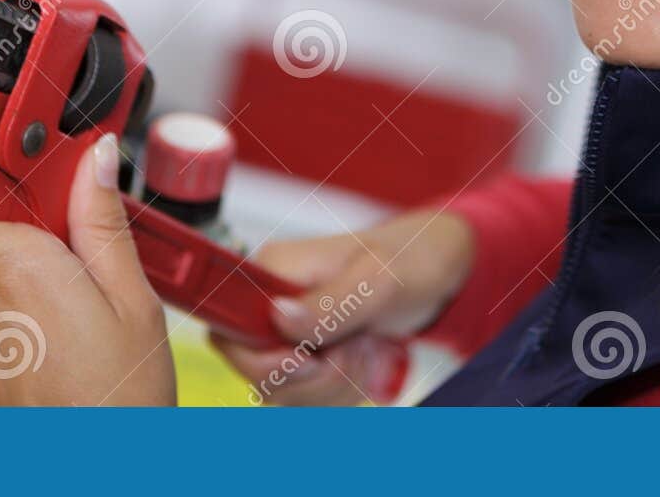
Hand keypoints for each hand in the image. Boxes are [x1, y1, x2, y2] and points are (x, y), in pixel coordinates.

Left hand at [0, 134, 176, 405]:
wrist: (92, 475)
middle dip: (10, 211)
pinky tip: (49, 326)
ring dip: (8, 260)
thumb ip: (101, 220)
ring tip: (67, 286)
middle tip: (66, 221)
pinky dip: (2, 306)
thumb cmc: (114, 402)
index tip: (12, 151)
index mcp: (9, 264)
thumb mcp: (130, 297)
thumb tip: (92, 159)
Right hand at [213, 208, 474, 404]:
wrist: (434, 274)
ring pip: (285, 394)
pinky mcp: (306, 360)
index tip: (306, 360)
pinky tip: (363, 358)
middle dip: (311, 377)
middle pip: (256, 372)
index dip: (257, 358)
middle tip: (351, 348)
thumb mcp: (376, 279)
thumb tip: (278, 317)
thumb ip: (328, 303)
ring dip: (334, 385)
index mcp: (272, 271)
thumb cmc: (406, 261)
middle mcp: (269, 305)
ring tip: (365, 345)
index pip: (226, 328)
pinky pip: (309, 399)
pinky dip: (342, 392)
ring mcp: (286, 336)